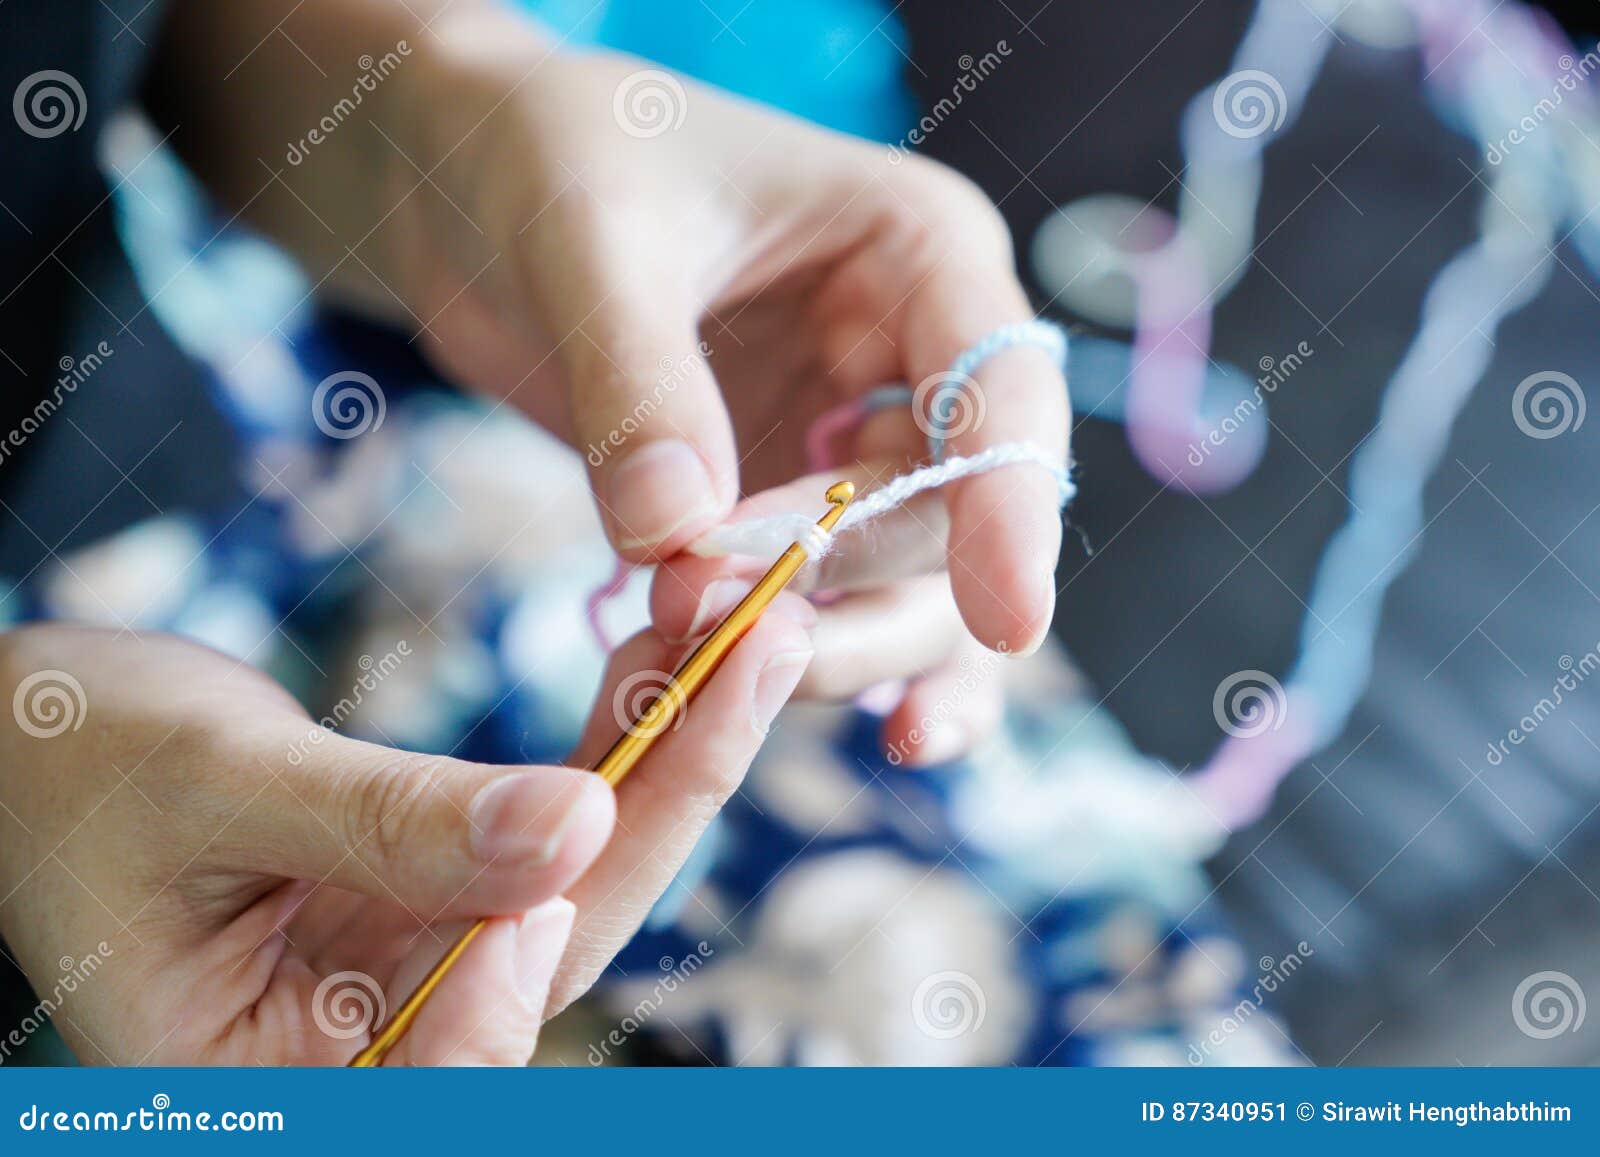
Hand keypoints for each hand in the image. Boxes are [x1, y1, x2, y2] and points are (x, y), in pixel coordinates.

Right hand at [0, 606, 809, 1062]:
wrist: (40, 724)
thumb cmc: (70, 758)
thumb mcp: (211, 783)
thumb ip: (384, 822)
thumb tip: (569, 833)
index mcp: (270, 1072)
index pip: (427, 1065)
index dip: (518, 966)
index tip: (580, 829)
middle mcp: (371, 1032)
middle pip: (554, 937)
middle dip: (669, 787)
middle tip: (759, 641)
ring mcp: (423, 954)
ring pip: (585, 868)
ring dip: (672, 736)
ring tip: (743, 613)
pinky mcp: (455, 883)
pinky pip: (564, 815)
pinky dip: (622, 725)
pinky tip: (677, 639)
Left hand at [373, 11, 1065, 761]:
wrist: (482, 193)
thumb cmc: (553, 163)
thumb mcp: (590, 246)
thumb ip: (640, 388)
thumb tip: (680, 541)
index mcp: (916, 250)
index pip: (1000, 388)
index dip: (1007, 505)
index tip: (1008, 619)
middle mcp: (914, 355)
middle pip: (951, 512)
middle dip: (847, 586)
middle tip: (705, 617)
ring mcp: (858, 439)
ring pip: (907, 581)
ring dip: (831, 643)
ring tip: (706, 668)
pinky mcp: (794, 508)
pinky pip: (846, 603)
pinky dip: (849, 666)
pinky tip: (879, 741)